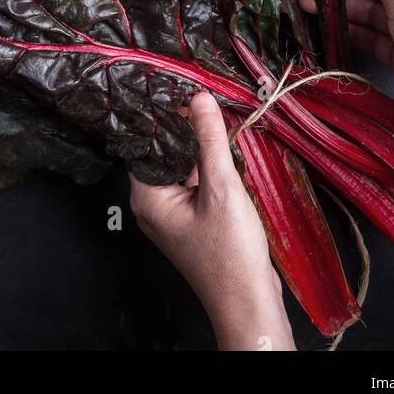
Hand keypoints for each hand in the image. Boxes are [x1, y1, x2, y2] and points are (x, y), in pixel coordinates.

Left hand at [129, 90, 295, 350]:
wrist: (249, 302)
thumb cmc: (229, 257)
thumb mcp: (221, 188)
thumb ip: (210, 140)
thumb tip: (199, 100)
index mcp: (148, 198)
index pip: (144, 144)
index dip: (162, 118)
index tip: (179, 91)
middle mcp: (154, 206)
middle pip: (164, 154)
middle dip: (185, 131)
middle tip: (204, 103)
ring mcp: (174, 215)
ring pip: (183, 168)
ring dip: (201, 149)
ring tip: (218, 124)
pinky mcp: (194, 222)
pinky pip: (196, 184)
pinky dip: (210, 169)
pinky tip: (227, 155)